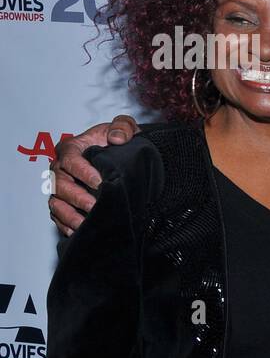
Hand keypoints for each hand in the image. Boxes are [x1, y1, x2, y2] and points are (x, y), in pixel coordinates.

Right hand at [49, 115, 139, 235]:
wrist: (121, 155)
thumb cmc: (118, 140)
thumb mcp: (124, 126)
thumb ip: (122, 127)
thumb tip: (116, 138)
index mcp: (72, 148)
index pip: (71, 160)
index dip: (83, 171)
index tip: (100, 182)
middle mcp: (60, 168)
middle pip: (60, 184)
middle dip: (77, 197)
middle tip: (95, 206)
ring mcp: (60, 186)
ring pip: (56, 201)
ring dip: (70, 214)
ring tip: (86, 223)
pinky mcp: (63, 201)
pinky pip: (57, 215)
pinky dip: (65, 224)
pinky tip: (78, 231)